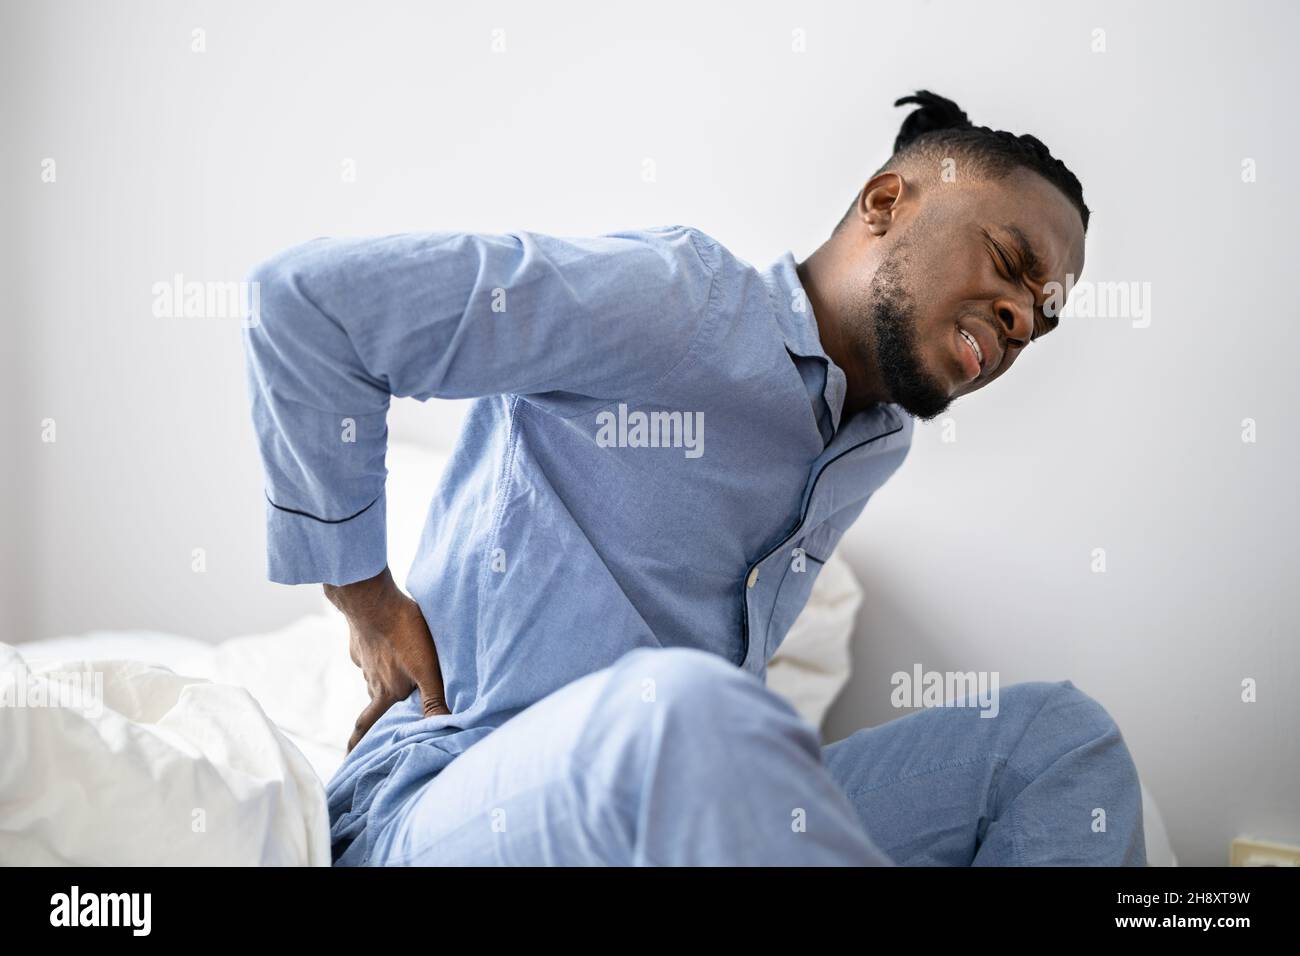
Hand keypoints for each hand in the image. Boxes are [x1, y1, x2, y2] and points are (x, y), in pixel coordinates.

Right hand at [323, 566, 450, 752]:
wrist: (370, 598)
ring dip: (380, 689)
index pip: (367, 727)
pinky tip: (387, 651)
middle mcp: (371, 680)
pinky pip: (371, 657)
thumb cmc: (402, 632)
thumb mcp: (426, 667)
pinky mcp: (363, 641)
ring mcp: (365, 660)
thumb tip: (444, 727)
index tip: (350, 761)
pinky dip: (378, 660)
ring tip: (392, 689)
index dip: (358, 746)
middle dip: (369, 722)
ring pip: (373, 681)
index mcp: (385, 692)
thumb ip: (434, 698)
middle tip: (366, 733)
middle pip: (370, 706)